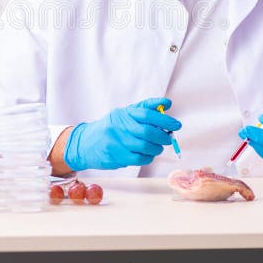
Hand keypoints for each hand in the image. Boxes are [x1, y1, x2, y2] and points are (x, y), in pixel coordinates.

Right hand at [64, 97, 181, 170]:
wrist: (86, 142)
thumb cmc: (111, 127)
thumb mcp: (125, 113)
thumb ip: (145, 108)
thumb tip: (167, 103)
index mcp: (124, 113)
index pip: (147, 114)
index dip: (164, 119)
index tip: (176, 124)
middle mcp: (119, 126)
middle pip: (148, 132)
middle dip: (163, 136)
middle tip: (168, 138)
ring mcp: (117, 142)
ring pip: (145, 147)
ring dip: (157, 148)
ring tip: (158, 146)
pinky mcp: (116, 156)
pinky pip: (139, 158)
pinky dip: (148, 157)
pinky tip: (148, 154)